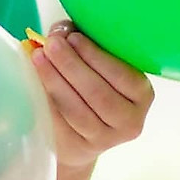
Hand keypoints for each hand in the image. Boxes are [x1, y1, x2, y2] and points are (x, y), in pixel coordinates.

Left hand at [26, 21, 153, 169]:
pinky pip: (64, 124)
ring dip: (56, 80)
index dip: (96, 56)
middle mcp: (131, 120)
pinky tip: (37, 81)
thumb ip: (81, 41)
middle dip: (72, 65)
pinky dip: (49, 100)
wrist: (79, 131)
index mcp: (142, 93)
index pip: (123, 76)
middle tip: (51, 44)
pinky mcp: (83, 148)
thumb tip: (60, 31)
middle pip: (99, 94)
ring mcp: (107, 139)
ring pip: (79, 111)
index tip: (72, 37)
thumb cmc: (89, 83)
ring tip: (39, 57)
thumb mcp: (93, 60)